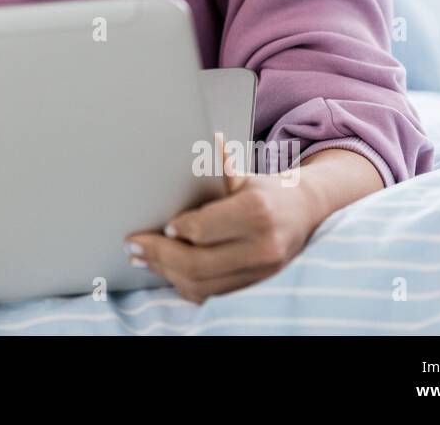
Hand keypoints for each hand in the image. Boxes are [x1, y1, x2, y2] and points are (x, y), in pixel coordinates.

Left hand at [123, 131, 320, 303]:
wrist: (307, 213)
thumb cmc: (268, 191)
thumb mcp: (243, 176)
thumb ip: (215, 165)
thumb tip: (193, 143)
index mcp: (256, 211)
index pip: (202, 229)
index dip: (174, 231)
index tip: (159, 225)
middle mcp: (262, 246)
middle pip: (196, 263)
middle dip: (157, 256)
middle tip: (132, 247)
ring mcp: (261, 272)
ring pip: (201, 285)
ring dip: (165, 273)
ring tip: (143, 259)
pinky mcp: (256, 286)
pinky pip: (212, 295)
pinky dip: (184, 284)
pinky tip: (167, 272)